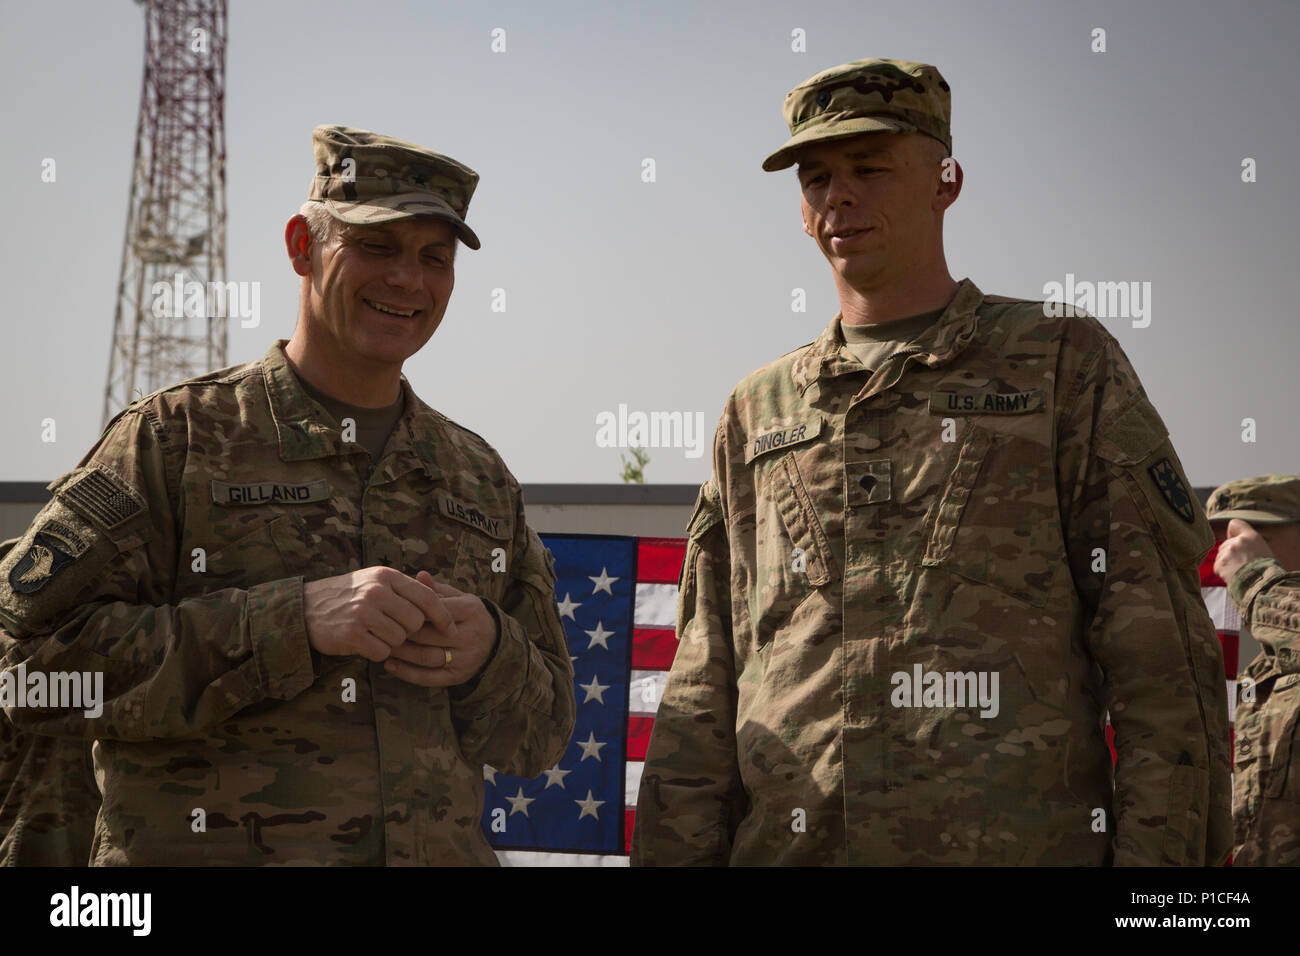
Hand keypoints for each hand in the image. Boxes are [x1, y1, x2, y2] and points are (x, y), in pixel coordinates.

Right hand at [302, 566, 455, 662]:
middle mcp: (376, 592)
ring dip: (390, 642)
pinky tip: (363, 642)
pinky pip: (382, 652)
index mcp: (386, 576)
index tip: (451, 629)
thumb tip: (442, 600)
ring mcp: (364, 613)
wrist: (306, 608)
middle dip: (408, 630)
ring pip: (400, 639)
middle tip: (391, 627)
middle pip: (415, 622)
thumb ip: (404, 588)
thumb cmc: (348, 595)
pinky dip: (376, 652)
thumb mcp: (374, 580)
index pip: (427, 597)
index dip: (443, 616)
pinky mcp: (353, 635)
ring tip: (373, 632)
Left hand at [383, 570, 497, 686]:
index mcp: (470, 610)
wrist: (495, 641)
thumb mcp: (459, 597)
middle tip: (381, 628)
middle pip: (428, 635)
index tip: (392, 608)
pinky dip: (407, 673)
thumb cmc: (468, 615)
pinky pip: (429, 677)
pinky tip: (390, 666)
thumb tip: (419, 575)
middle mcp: (469, 635)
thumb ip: (438, 589)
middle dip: (402, 632)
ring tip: (383, 645)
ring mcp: (465, 658)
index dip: (412, 610)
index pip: (436, 610)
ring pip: (427, 657)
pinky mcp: (458, 676)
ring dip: (401, 653)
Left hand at [1213, 518, 1274, 583]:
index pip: (1234, 524)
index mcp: (1251, 537)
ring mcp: (1227, 553)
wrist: (1263, 586)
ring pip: (1221, 556)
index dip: (1233, 533)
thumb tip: (1239, 545)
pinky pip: (1218, 567)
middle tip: (1243, 564)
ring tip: (1241, 571)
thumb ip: (1249, 544)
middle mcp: (1238, 542)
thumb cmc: (1267, 571)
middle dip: (1230, 553)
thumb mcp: (1264, 550)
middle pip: (1225, 544)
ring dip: (1227, 563)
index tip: (1236, 540)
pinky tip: (1235, 576)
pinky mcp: (1219, 564)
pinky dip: (1223, 572)